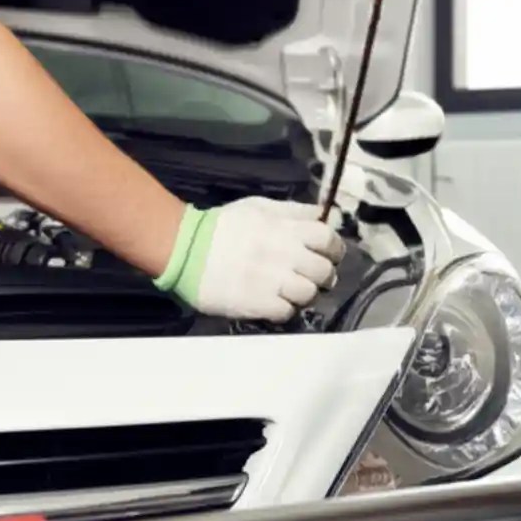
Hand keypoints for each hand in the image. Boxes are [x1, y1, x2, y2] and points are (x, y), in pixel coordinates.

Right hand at [153, 198, 345, 321]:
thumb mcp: (260, 207)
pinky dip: (285, 310)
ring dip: (304, 294)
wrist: (186, 250)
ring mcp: (274, 281)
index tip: (329, 254)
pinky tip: (274, 303)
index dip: (334, 248)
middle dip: (323, 275)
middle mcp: (286, 255)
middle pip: (325, 271)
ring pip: (309, 294)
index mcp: (287, 229)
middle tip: (312, 277)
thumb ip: (294, 211)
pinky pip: (287, 312)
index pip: (329, 239)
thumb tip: (324, 214)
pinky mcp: (259, 304)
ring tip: (292, 292)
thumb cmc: (224, 226)